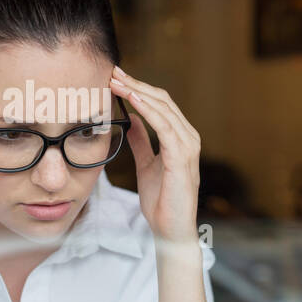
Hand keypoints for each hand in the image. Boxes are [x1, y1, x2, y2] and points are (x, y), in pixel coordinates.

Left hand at [109, 66, 200, 244]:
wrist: (170, 229)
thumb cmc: (161, 200)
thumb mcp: (146, 164)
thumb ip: (142, 141)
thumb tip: (131, 119)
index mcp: (180, 137)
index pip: (160, 103)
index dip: (137, 88)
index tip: (115, 78)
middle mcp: (188, 137)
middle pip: (162, 100)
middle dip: (136, 84)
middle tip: (112, 72)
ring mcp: (187, 146)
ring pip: (164, 109)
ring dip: (139, 92)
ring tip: (117, 82)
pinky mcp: (182, 158)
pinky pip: (165, 127)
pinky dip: (149, 111)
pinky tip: (133, 101)